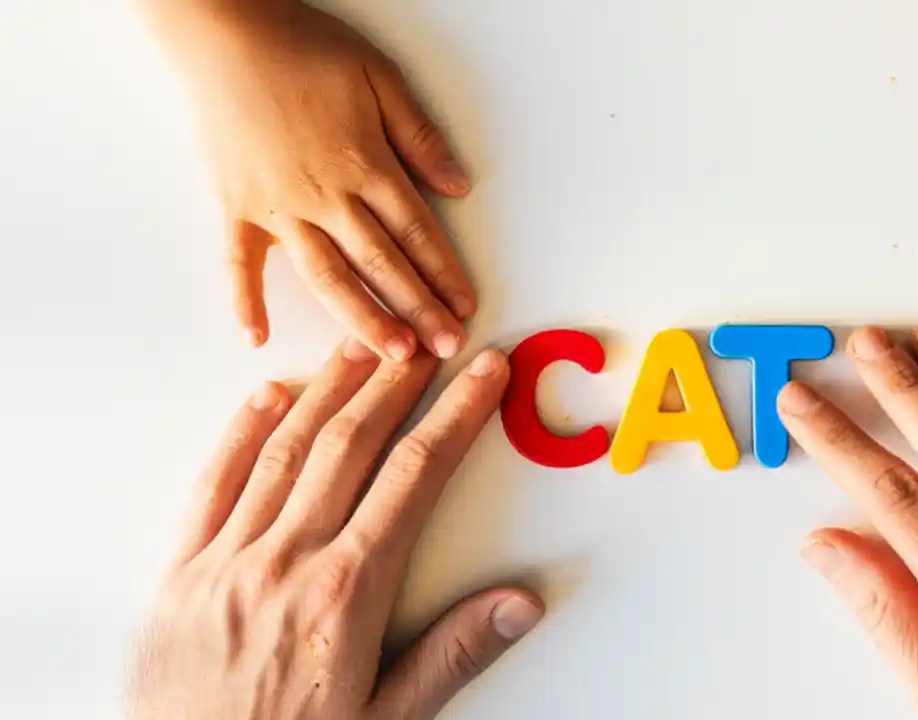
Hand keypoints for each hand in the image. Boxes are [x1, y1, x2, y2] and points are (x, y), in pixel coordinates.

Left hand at [127, 342, 540, 718]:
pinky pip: (212, 484)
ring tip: (361, 350)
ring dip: (327, 391)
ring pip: (285, 451)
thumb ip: (453, 654)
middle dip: (396, 385)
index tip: (482, 377)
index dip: (456, 416)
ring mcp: (226, 561)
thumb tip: (520, 604)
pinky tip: (266, 397)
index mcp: (345, 594)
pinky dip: (241, 433)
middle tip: (426, 344)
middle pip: (351, 446)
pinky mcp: (179, 573)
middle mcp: (285, 562)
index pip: (415, 477)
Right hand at [141, 0, 474, 358]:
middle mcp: (323, 195)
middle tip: (444, 348)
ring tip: (388, 355)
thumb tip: (458, 186)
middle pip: (381, 263)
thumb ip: (418, 137)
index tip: (465, 307)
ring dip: (360, 317)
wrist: (223, 31)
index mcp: (364, 164)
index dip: (444, 272)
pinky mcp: (233, 205)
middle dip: (418, 308)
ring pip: (325, 275)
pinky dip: (244, 300)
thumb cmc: (302, 47)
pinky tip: (255, 338)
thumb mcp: (379, 78)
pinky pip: (237, 262)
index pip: (416, 231)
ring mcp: (276, 206)